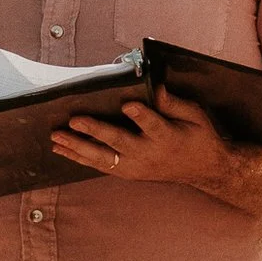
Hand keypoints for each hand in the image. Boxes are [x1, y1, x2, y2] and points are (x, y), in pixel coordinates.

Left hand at [50, 80, 259, 194]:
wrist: (204, 169)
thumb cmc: (198, 136)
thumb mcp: (195, 116)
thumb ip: (174, 103)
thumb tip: (155, 88)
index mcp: (168, 137)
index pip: (153, 124)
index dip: (140, 116)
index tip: (128, 105)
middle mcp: (149, 154)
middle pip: (120, 143)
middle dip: (95, 131)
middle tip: (74, 120)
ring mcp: (137, 166)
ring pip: (104, 158)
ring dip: (78, 147)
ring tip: (56, 137)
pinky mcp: (129, 173)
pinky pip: (101, 166)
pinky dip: (80, 158)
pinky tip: (63, 149)